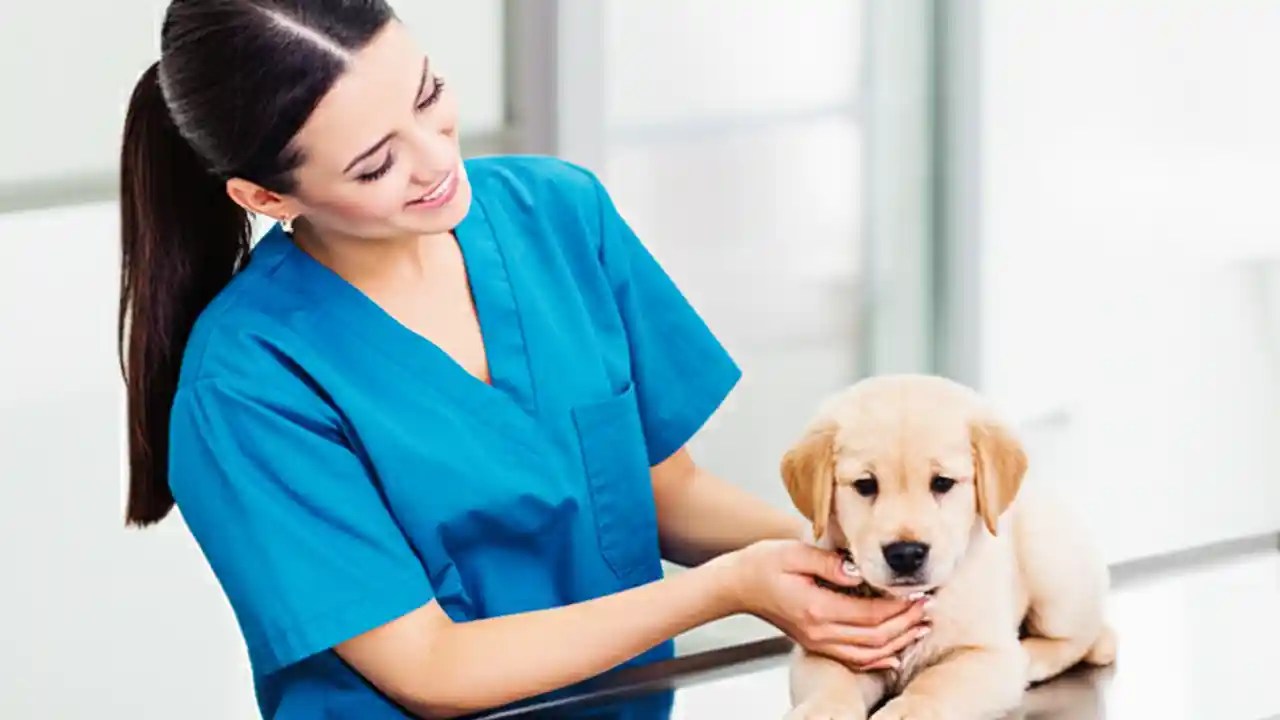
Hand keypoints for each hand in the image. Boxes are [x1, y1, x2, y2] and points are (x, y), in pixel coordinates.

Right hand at [726, 540, 931, 668]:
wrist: (738, 584)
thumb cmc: (764, 563)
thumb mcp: (794, 552)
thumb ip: (828, 562)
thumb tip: (858, 570)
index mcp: (817, 608)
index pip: (870, 615)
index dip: (899, 607)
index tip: (919, 594)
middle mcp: (819, 631)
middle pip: (875, 638)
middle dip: (906, 624)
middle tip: (928, 608)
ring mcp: (817, 640)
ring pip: (867, 653)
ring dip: (897, 643)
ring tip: (920, 627)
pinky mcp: (815, 642)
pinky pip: (852, 659)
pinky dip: (877, 659)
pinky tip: (893, 653)